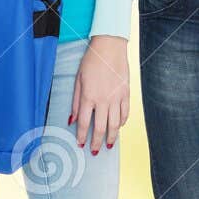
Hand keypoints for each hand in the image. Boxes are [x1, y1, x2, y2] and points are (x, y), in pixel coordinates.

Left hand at [70, 34, 128, 153]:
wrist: (110, 47)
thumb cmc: (91, 61)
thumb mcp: (78, 80)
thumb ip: (75, 101)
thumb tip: (72, 120)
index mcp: (89, 97)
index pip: (84, 123)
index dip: (82, 136)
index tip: (81, 144)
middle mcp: (103, 100)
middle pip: (101, 128)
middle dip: (97, 142)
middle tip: (95, 151)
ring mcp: (117, 97)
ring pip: (116, 124)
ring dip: (112, 137)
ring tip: (109, 145)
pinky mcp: (126, 93)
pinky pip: (125, 112)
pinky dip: (122, 122)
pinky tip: (119, 126)